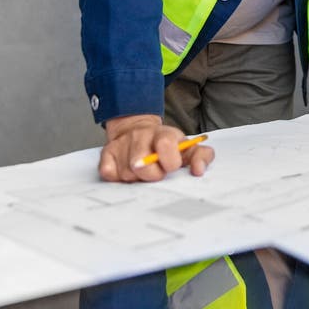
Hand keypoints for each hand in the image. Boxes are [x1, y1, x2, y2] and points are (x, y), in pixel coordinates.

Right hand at [99, 114, 214, 182]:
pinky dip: (116, 177)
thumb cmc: (165, 145)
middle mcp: (141, 136)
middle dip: (151, 175)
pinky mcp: (107, 153)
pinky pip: (108, 173)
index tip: (171, 167)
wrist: (137, 130)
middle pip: (143, 165)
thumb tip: (198, 170)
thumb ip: (201, 156)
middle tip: (156, 172)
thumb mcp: (186, 148)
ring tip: (142, 171)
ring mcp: (123, 144)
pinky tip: (124, 170)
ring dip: (136, 178)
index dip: (169, 161)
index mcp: (164, 135)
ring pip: (127, 173)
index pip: (166, 144)